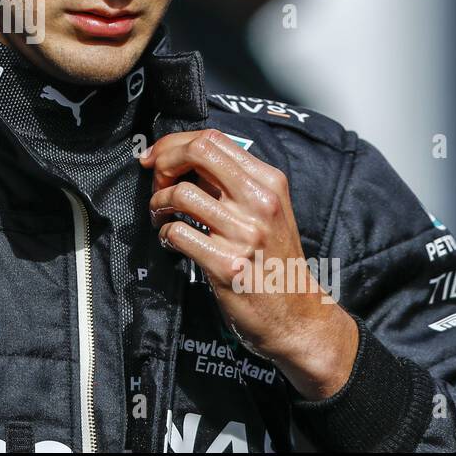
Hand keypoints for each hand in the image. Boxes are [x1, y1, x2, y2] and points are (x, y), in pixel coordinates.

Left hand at [139, 128, 358, 399]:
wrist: (298, 316)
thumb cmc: (275, 260)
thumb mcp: (267, 210)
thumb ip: (231, 183)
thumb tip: (183, 159)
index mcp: (269, 182)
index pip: (213, 139)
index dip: (175, 143)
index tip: (157, 158)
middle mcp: (259, 203)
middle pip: (197, 153)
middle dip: (164, 163)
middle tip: (157, 182)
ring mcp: (244, 234)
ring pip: (181, 194)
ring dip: (159, 203)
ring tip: (162, 216)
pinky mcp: (227, 266)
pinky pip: (178, 234)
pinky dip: (165, 234)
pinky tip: (171, 241)